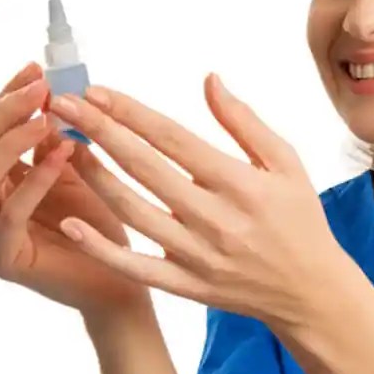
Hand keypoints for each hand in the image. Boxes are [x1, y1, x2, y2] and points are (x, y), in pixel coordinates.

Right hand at [0, 63, 150, 316]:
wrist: (116, 281)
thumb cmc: (94, 223)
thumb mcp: (72, 167)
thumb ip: (53, 135)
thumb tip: (49, 87)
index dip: (8, 96)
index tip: (37, 68)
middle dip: (7, 111)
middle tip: (40, 87)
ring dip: (13, 142)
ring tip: (46, 117)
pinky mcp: (1, 260)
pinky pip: (9, 215)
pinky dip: (33, 182)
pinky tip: (61, 156)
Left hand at [47, 74, 357, 328]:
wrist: (311, 293)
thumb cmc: (299, 220)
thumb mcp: (286, 163)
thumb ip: (244, 122)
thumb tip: (209, 79)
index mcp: (239, 183)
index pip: (171, 138)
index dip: (130, 112)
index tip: (96, 91)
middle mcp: (215, 218)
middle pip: (143, 168)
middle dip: (98, 132)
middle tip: (62, 106)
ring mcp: (196, 255)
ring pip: (132, 211)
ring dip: (94, 178)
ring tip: (64, 149)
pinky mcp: (185, 285)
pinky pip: (134, 266)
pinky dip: (100, 246)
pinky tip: (71, 221)